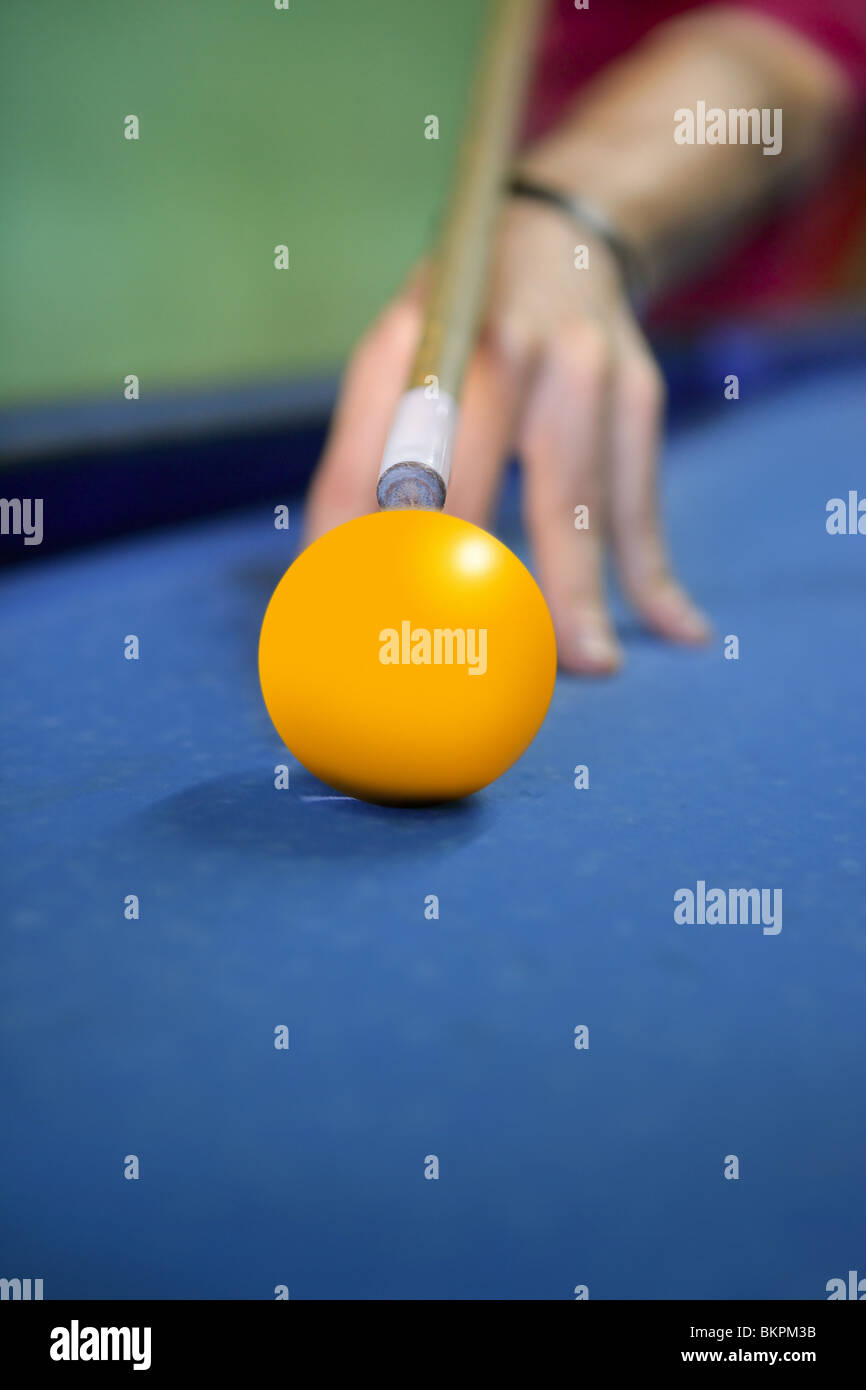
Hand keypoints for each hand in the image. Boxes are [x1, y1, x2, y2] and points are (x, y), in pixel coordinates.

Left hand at [304, 195, 709, 673]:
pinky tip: (681, 629)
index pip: (375, 461)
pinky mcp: (638, 391)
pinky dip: (655, 570)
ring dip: (578, 593)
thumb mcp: (397, 353)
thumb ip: (363, 451)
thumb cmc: (461, 318)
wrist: (565, 229)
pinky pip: (642, 496)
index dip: (360, 551)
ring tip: (588, 666)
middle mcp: (501, 344)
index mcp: (418, 341)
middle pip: (474, 483)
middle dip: (462, 584)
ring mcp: (581, 364)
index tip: (357, 629)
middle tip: (461, 666)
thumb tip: (331, 570)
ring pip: (576, 499)